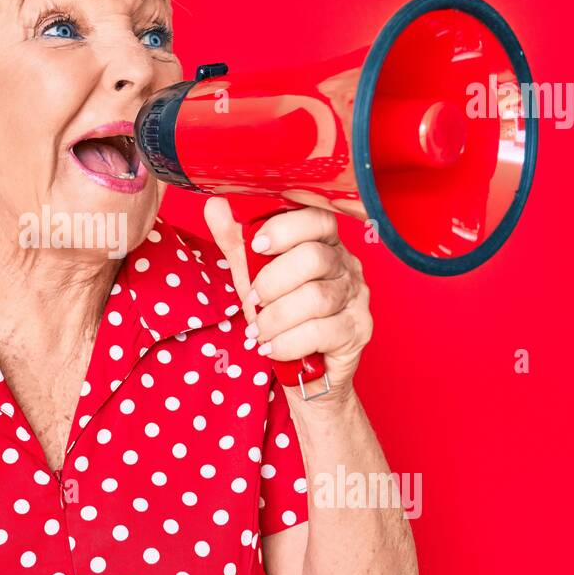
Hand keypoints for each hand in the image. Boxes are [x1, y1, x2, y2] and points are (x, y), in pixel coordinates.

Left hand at [204, 196, 372, 404]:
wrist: (304, 369)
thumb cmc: (281, 313)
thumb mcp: (253, 274)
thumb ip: (236, 241)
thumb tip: (215, 205)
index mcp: (324, 242)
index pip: (317, 219)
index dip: (284, 229)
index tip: (256, 246)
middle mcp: (347, 265)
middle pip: (314, 258)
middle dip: (273, 281)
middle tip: (253, 300)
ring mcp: (357, 297)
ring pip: (316, 298)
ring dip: (276, 318)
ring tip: (259, 332)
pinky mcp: (359, 330)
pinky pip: (321, 332)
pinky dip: (288, 342)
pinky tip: (273, 348)